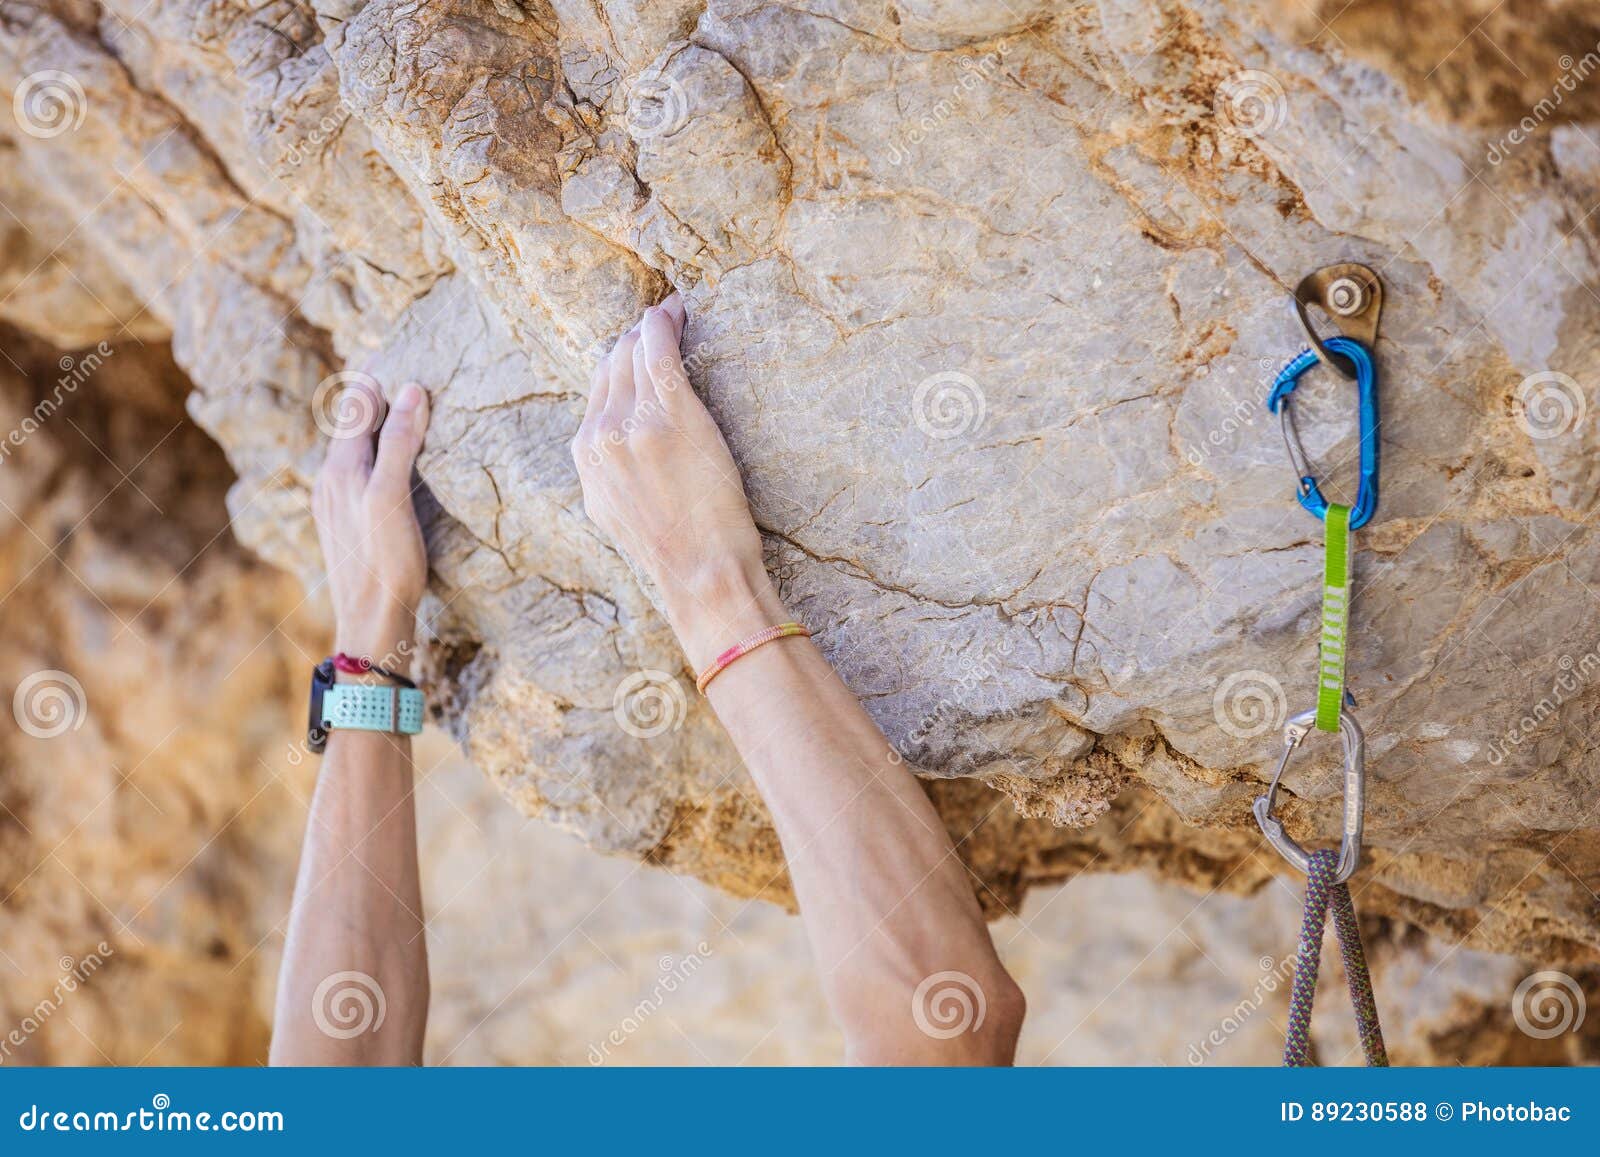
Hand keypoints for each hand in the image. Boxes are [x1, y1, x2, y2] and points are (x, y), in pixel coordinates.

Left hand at [311, 378, 431, 672]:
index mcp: (339, 469)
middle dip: (371, 397)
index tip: (390, 348)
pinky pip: (356, 473)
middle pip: (350, 426)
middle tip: (392, 367)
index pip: (357, 406)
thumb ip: (397, 443)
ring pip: (352, 450)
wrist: (372, 623)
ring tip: (392, 405)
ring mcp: (335, 505)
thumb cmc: (386, 563)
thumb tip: (409, 389)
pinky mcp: (346, 524)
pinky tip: (386, 461)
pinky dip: (373, 453)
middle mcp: (330, 482)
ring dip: (372, 425)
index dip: (374, 377)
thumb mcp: (393, 497)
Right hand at [571, 294, 785, 669]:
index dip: (617, 363)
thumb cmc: (676, 552)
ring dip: (652, 326)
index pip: (595, 392)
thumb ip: (608, 474)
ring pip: (633, 354)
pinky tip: (676, 311)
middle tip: (659, 320)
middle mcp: (599, 436)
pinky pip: (659, 352)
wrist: (701, 572)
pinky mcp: (671, 414)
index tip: (637, 345)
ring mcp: (632, 423)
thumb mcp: (618, 515)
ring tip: (672, 312)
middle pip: (610, 367)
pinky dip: (665, 326)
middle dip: (632, 339)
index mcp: (585, 459)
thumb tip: (614, 452)